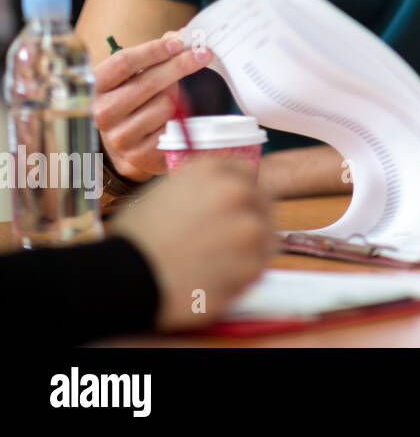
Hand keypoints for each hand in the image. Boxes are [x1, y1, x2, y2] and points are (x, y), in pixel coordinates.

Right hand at [93, 33, 212, 181]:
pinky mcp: (138, 155)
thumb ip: (154, 55)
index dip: (153, 50)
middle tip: (203, 54)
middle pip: (147, 82)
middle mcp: (101, 113)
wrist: (125, 145)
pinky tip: (172, 119)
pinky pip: (172, 127)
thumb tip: (179, 35)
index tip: (179, 42)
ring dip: (177, 98)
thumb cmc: (132, 102)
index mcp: (94, 88)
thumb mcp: (133, 77)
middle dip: (179, 65)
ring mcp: (119, 137)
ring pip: (164, 105)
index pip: (123, 62)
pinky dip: (178, 119)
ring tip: (172, 99)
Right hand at [111, 158, 275, 330]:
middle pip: (260, 202)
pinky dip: (241, 275)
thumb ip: (196, 187)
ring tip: (216, 262)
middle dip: (247, 218)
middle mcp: (237, 193)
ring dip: (248, 248)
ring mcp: (249, 230)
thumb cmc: (136, 238)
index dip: (238, 190)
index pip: (244, 172)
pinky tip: (216, 279)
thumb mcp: (161, 193)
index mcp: (212, 171)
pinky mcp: (252, 266)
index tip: (232, 205)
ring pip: (264, 237)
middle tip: (224, 239)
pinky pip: (257, 268)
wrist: (123, 279)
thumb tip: (213, 190)